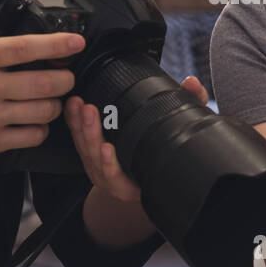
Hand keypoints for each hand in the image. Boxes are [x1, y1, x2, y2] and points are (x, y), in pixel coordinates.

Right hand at [0, 13, 81, 165]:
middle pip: (44, 83)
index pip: (24, 48)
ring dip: (55, 105)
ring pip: (43, 111)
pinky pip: (32, 136)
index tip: (76, 42)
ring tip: (51, 100)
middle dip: (65, 80)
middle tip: (66, 77)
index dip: (56, 44)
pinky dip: (41, 128)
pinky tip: (35, 122)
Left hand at [64, 74, 209, 202]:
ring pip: (84, 150)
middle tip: (90, 112)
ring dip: (80, 127)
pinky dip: (74, 125)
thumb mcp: (185, 131)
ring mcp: (100, 169)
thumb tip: (192, 83)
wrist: (156, 170)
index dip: (110, 165)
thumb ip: (192, 104)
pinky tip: (73, 109)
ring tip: (80, 105)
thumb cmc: (169, 150)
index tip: (108, 149)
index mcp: (134, 183)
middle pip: (95, 160)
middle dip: (91, 134)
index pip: (117, 176)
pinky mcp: (90, 156)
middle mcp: (114, 180)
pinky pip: (78, 142)